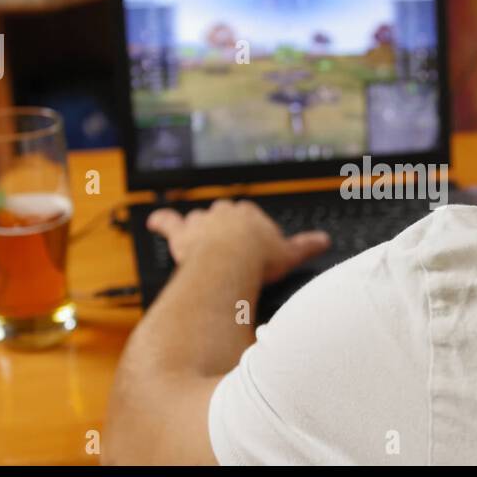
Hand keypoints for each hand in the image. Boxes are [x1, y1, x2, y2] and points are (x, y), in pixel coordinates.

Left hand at [146, 199, 330, 283]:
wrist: (230, 263)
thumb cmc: (258, 259)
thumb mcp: (288, 254)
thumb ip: (306, 246)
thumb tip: (324, 241)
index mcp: (249, 213)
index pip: (250, 217)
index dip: (252, 233)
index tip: (255, 247)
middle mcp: (224, 213)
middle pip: (224, 216)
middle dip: (225, 228)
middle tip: (231, 247)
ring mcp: (201, 223)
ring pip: (198, 220)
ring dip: (198, 228)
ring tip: (198, 238)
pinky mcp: (182, 234)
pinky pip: (168, 222)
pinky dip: (160, 221)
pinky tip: (152, 221)